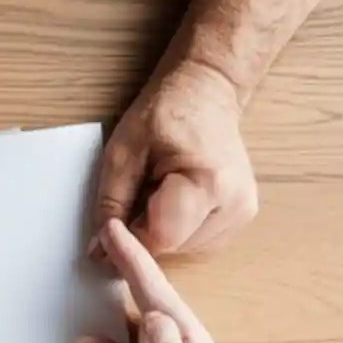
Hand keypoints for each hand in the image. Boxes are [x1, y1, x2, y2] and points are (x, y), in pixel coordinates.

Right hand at [76, 220, 247, 342]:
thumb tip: (138, 323)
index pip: (152, 294)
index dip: (132, 261)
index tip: (113, 231)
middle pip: (155, 294)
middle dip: (132, 262)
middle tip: (108, 236)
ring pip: (155, 310)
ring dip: (134, 285)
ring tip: (112, 264)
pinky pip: (154, 330)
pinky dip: (135, 312)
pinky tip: (125, 315)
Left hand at [92, 62, 257, 256]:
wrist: (206, 92)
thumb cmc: (165, 113)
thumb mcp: (123, 153)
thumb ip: (111, 203)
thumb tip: (100, 251)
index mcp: (209, 184)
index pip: (161, 239)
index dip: (127, 241)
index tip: (103, 236)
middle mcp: (234, 205)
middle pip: (172, 247)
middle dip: (142, 234)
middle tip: (130, 202)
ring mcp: (242, 213)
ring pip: (183, 250)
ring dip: (158, 233)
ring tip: (153, 195)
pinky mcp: (240, 217)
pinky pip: (196, 243)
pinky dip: (175, 231)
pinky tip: (170, 203)